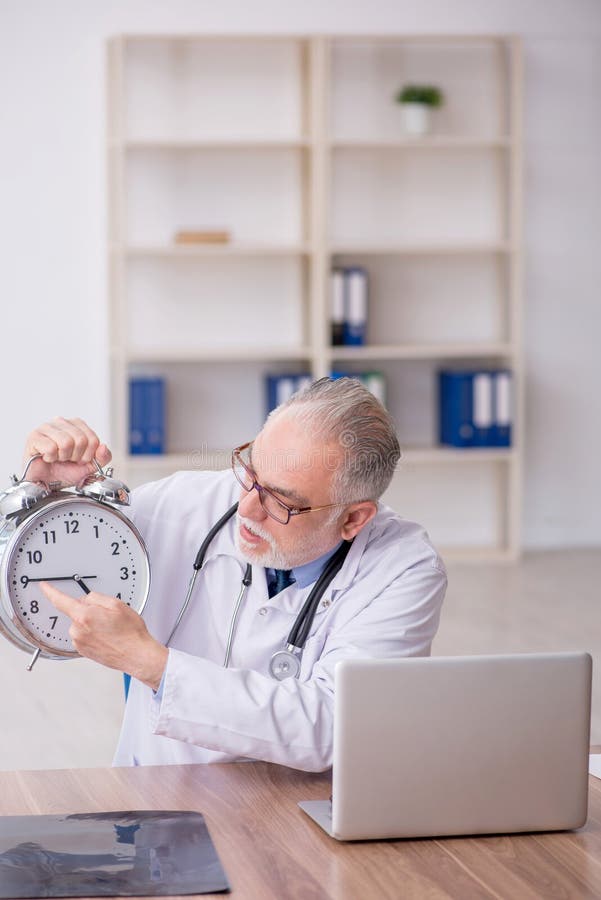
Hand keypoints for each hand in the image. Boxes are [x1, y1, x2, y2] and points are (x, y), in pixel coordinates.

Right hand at [24, 417, 111, 485]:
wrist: (47, 482)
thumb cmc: (65, 471)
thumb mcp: (90, 466)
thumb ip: (103, 457)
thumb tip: (104, 447)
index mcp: (77, 425)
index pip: (93, 439)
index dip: (88, 455)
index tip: (80, 459)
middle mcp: (62, 422)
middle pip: (80, 440)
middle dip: (75, 456)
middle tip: (67, 459)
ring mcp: (47, 427)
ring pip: (66, 442)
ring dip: (63, 456)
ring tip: (57, 457)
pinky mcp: (34, 436)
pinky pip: (50, 447)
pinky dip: (50, 457)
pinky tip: (47, 457)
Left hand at [40, 582, 167, 691]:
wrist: (137, 655)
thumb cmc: (130, 633)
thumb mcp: (117, 604)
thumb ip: (96, 598)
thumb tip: (86, 600)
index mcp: (84, 616)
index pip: (61, 601)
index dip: (50, 591)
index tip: (44, 586)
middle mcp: (78, 631)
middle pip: (76, 612)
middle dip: (89, 611)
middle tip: (109, 617)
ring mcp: (79, 643)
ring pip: (80, 625)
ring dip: (92, 624)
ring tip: (111, 629)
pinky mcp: (83, 651)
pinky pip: (83, 636)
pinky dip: (93, 634)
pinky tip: (107, 637)